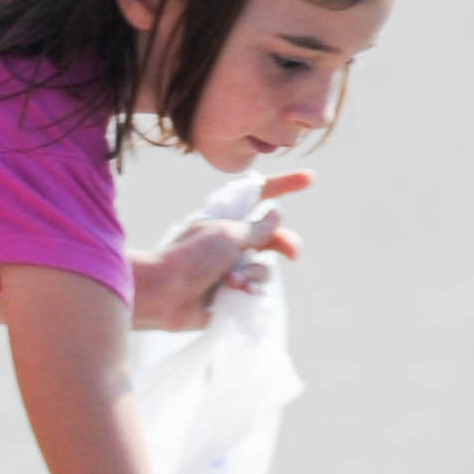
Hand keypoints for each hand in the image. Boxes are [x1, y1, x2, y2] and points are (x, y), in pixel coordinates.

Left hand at [130, 169, 310, 332]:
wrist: (163, 295)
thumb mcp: (227, 236)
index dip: (284, 185)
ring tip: (233, 281)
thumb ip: (257, 228)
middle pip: (272, 236)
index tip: (309, 178)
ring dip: (254, 273)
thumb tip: (276, 213)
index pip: (259, 195)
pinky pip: (257, 288)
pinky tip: (236, 292)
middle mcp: (232, 241)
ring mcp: (233, 267)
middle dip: (284, 244)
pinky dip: (250, 289)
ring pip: (266, 266)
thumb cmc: (190, 258)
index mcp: (227, 219)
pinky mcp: (232, 292)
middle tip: (292, 253)